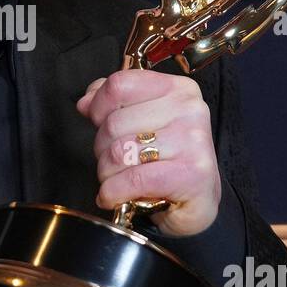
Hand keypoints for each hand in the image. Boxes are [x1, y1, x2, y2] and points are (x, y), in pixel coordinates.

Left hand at [74, 69, 220, 237]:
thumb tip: (86, 101)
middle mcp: (189, 110)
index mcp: (178, 89)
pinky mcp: (190, 175)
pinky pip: (133, 179)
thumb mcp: (143, 124)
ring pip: (119, 152)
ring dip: (107, 173)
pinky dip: (113, 192)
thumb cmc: (169, 160)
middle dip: (102, 149)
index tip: (99, 124)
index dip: (98, 107)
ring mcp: (192, 141)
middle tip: (115, 162)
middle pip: (114, 122)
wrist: (200, 202)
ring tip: (118, 180)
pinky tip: (115, 196)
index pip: (120, 84)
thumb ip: (114, 105)